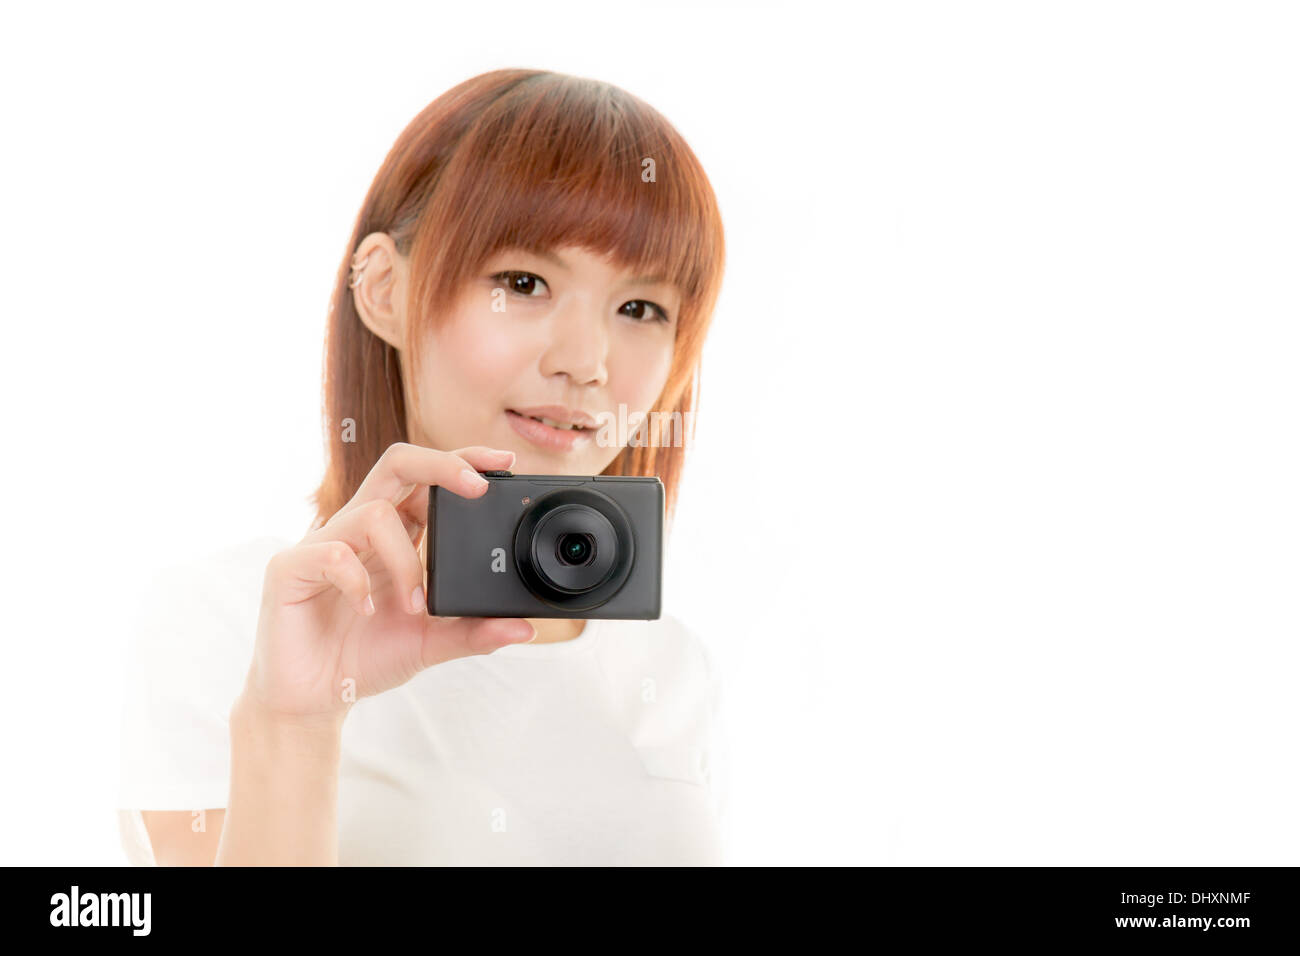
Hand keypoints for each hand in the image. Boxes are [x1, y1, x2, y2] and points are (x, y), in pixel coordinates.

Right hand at [244, 442, 534, 721]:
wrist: (313, 698)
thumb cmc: (366, 659)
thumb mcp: (430, 644)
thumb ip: (473, 632)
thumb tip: (523, 628)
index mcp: (393, 536)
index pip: (426, 481)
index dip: (461, 463)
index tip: (503, 461)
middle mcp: (359, 530)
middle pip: (396, 465)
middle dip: (440, 464)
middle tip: (477, 487)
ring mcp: (323, 544)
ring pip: (373, 514)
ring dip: (405, 560)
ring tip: (414, 605)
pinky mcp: (291, 568)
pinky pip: (332, 553)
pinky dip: (360, 582)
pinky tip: (369, 610)